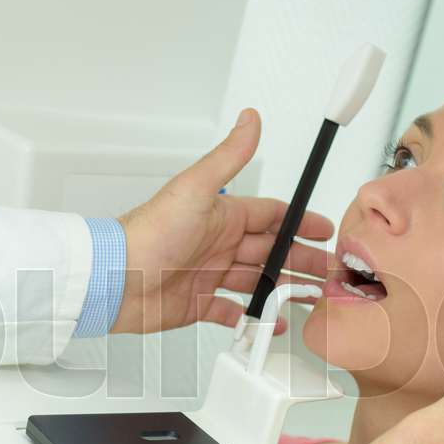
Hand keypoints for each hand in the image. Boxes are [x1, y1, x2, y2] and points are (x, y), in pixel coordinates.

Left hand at [112, 109, 333, 334]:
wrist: (115, 278)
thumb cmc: (149, 232)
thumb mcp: (195, 188)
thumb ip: (228, 156)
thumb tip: (249, 119)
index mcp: (222, 216)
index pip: (271, 216)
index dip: (299, 223)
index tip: (324, 230)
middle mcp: (217, 244)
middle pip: (271, 252)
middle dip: (301, 260)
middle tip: (327, 272)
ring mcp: (208, 274)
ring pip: (257, 282)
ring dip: (283, 289)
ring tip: (309, 298)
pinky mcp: (196, 304)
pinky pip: (231, 311)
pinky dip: (251, 318)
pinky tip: (269, 323)